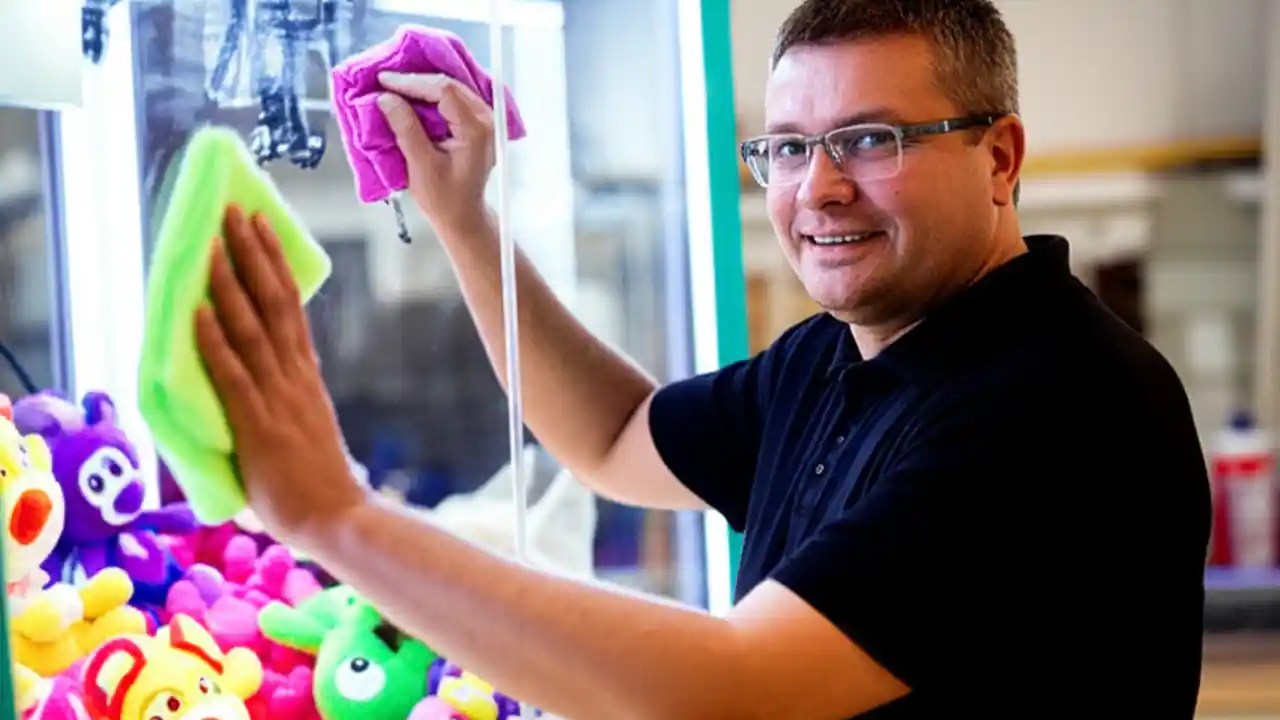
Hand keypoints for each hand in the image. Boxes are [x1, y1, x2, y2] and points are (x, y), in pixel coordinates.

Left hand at [195, 205, 366, 549]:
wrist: (338, 517)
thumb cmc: (314, 482)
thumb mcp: (298, 428)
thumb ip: (271, 403)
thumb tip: (240, 389)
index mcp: (305, 373)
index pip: (289, 306)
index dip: (273, 264)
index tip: (260, 226)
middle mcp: (294, 374)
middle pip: (273, 301)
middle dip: (253, 253)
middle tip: (237, 211)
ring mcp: (278, 396)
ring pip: (252, 327)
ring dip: (230, 282)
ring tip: (214, 243)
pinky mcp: (259, 423)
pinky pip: (232, 373)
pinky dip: (214, 340)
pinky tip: (197, 311)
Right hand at [376, 72, 495, 237]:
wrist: (463, 215)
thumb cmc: (445, 199)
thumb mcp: (421, 167)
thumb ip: (406, 130)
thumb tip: (386, 98)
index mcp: (476, 130)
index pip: (444, 90)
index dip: (412, 82)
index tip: (384, 80)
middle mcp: (486, 119)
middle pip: (450, 84)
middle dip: (415, 79)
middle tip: (385, 79)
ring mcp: (484, 119)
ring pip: (452, 87)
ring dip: (423, 83)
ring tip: (394, 83)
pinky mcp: (476, 122)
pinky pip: (454, 97)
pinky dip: (432, 93)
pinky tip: (412, 92)